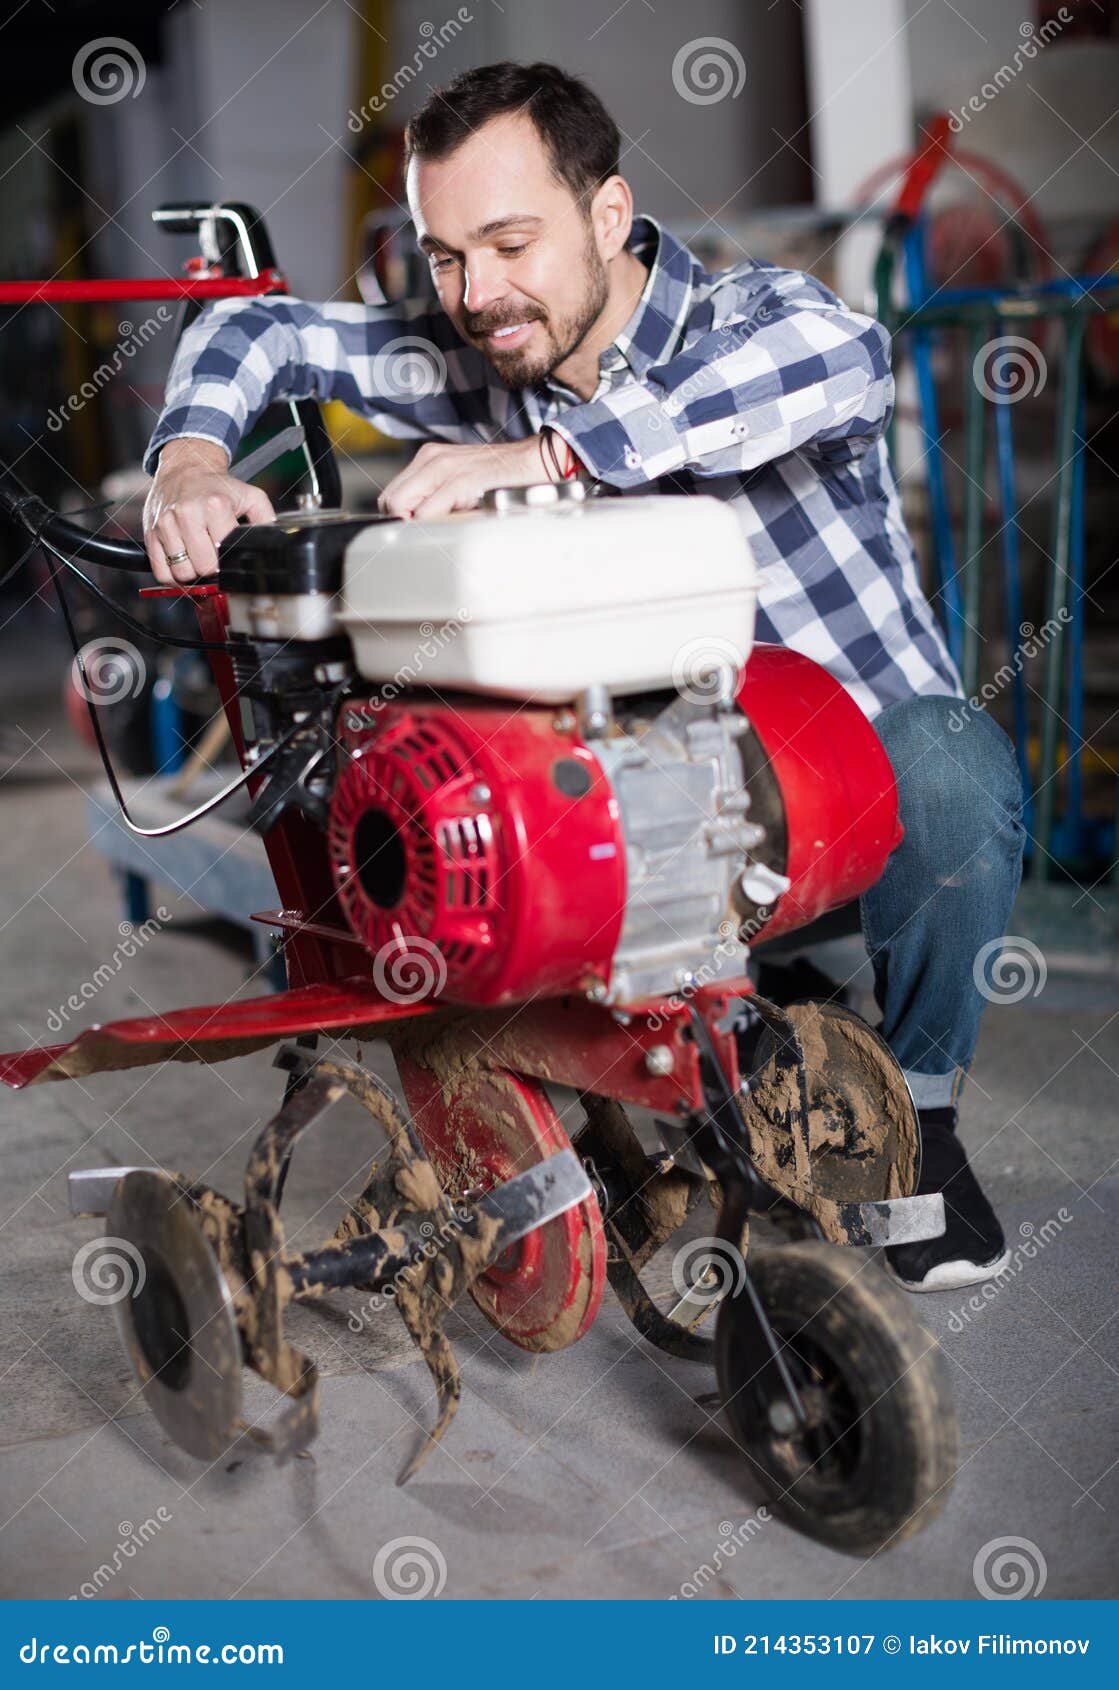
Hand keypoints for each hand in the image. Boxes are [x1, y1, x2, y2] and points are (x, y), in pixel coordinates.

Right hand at [142, 438, 274, 583]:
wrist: (185, 467)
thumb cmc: (218, 486)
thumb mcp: (250, 496)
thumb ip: (266, 520)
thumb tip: (273, 543)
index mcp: (214, 505)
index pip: (223, 556)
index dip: (228, 561)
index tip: (228, 554)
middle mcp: (186, 514)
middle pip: (203, 567)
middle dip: (212, 568)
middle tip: (214, 556)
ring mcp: (165, 524)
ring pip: (181, 573)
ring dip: (192, 572)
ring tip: (198, 558)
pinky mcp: (150, 533)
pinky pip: (161, 571)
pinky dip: (172, 574)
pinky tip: (182, 562)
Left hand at [377, 435, 550, 519]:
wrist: (535, 464)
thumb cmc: (502, 479)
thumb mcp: (461, 482)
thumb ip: (435, 496)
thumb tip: (415, 524)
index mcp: (429, 458)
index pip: (391, 494)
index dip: (398, 517)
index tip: (416, 531)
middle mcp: (432, 458)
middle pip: (390, 500)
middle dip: (402, 523)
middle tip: (428, 534)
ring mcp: (445, 467)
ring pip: (402, 505)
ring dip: (416, 525)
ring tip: (443, 529)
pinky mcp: (461, 481)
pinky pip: (428, 511)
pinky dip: (432, 525)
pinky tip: (451, 527)